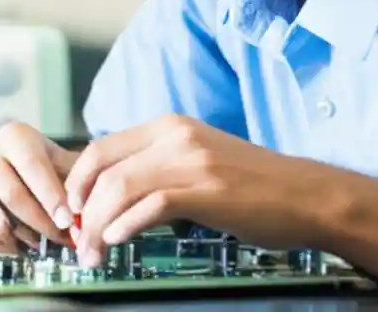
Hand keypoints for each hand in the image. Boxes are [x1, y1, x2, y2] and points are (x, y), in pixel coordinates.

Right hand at [0, 122, 80, 252]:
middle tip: (60, 237)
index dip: (50, 195)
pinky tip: (24, 242)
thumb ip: (77, 187)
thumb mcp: (67, 165)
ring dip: (24, 236)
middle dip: (40, 221)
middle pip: (11, 194)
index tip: (67, 220)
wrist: (22, 171)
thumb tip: (83, 220)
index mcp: (14, 136)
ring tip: (43, 240)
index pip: (31, 165)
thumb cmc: (49, 168)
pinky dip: (8, 246)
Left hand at [64, 115, 346, 266]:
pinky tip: (118, 240)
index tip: (71, 212)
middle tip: (77, 240)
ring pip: (120, 186)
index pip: (101, 148)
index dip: (77, 183)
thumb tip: (112, 194)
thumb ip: (157, 167)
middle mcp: (175, 136)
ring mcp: (192, 161)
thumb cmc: (251, 186)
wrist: (306, 195)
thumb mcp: (197, 160)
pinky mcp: (207, 190)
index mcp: (168, 126)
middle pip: (103, 168)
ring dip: (98, 224)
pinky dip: (126, 224)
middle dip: (81, 208)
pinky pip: (151, 205)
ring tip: (94, 251)